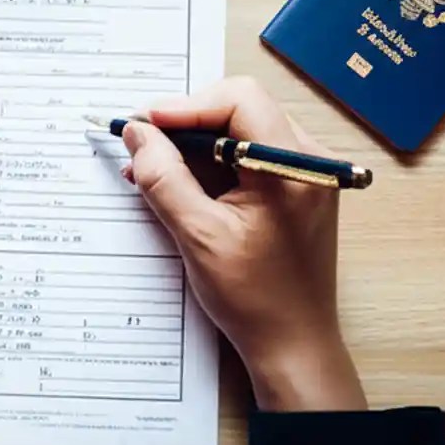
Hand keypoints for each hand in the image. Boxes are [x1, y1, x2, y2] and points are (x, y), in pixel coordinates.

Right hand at [121, 76, 365, 410]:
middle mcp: (306, 159)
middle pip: (238, 109)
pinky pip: (245, 156)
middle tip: (141, 146)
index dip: (186, 105)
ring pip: (238, 131)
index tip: (146, 125)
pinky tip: (176, 184)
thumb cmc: (255, 299)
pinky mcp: (290, 188)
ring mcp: (301, 173)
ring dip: (192, 145)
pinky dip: (208, 164)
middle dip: (184, 124)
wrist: (293, 344)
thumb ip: (164, 179)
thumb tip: (138, 134)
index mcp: (293, 166)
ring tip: (149, 170)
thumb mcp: (198, 236)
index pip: (239, 100)